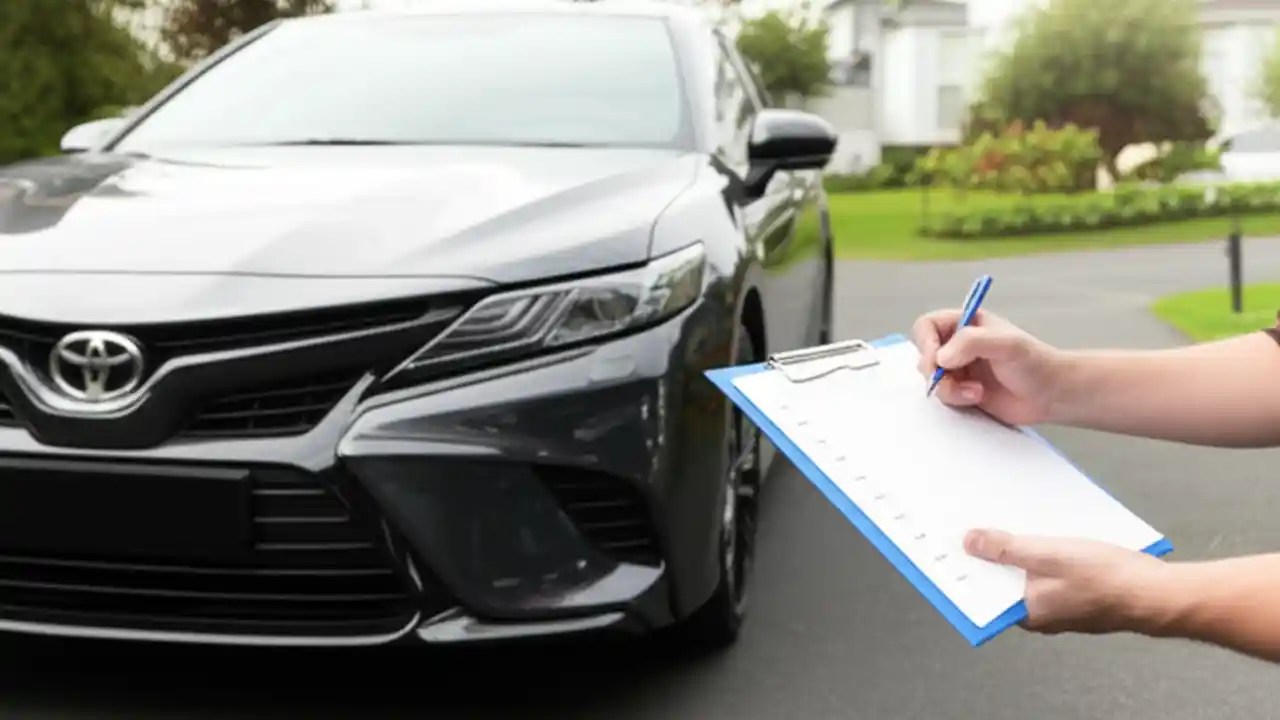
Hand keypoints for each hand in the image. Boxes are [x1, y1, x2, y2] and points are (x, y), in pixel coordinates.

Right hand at [911, 308, 1063, 425]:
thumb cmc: (1034, 363)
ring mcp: (959, 370)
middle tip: (950, 379)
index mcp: (965, 323)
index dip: (925, 341)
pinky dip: (955, 399)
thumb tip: (940, 358)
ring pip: (931, 378)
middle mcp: (958, 345)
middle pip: (924, 354)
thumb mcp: (1006, 344)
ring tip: (975, 392)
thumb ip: (971, 343)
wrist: (1052, 396)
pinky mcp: (962, 392)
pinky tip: (978, 398)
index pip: (927, 326)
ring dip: (948, 388)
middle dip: (934, 370)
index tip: (936, 359)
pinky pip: (942, 396)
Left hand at [964, 529, 1167, 634]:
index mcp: (1026, 613)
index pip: (985, 590)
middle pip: (1005, 579)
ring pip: (1029, 572)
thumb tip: (970, 543)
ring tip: (1012, 521)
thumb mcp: (1047, 555)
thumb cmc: (1109, 580)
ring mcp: (1060, 604)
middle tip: (983, 522)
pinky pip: (1051, 570)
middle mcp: (1040, 613)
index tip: (956, 541)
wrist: (1158, 593)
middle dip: (995, 552)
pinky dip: (1044, 551)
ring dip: (1021, 549)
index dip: (971, 565)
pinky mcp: (1078, 592)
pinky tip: (1046, 531)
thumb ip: (1006, 550)